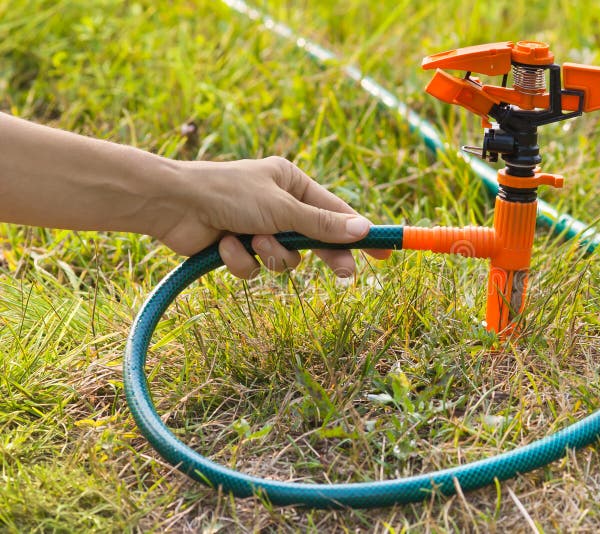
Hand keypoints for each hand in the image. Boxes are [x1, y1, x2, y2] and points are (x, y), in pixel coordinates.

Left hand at [155, 157, 390, 278]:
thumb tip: (362, 229)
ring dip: (269, 254)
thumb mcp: (282, 208)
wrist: (172, 204)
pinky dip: (240, 260)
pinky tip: (224, 245)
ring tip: (251, 241)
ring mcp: (257, 227)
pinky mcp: (237, 248)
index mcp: (291, 183)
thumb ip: (322, 224)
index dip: (360, 233)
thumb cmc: (227, 194)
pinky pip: (254, 267)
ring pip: (284, 258)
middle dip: (322, 255)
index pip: (336, 212)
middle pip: (314, 239)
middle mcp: (277, 204)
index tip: (384, 252)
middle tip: (345, 275)